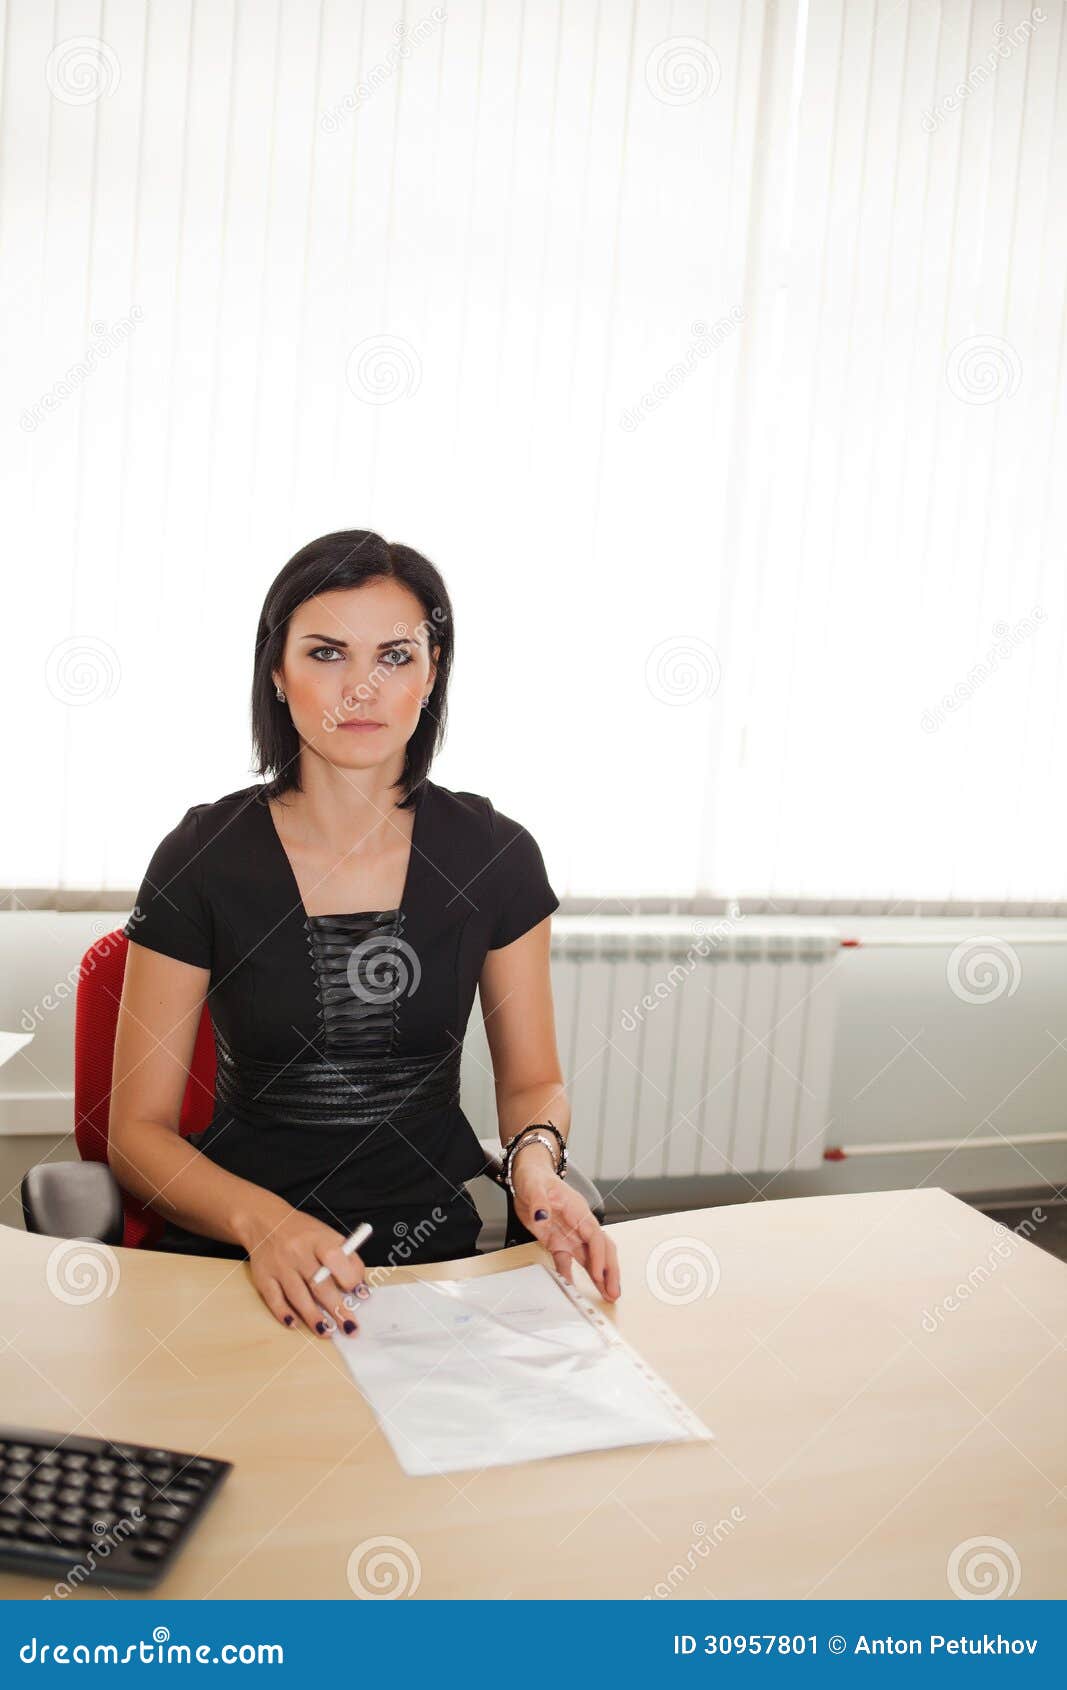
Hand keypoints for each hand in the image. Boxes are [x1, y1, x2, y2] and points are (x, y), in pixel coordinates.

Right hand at [240, 1199, 371, 1336]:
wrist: (265, 1220)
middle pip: (319, 1283)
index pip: (335, 1258)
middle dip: (336, 1308)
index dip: (349, 1278)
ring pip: (297, 1295)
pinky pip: (274, 1299)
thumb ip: (346, 1257)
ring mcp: (279, 1265)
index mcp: (318, 1239)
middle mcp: (297, 1252)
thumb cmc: (303, 1233)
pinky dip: (284, 1313)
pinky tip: (295, 1325)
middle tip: (349, 1327)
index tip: (360, 1294)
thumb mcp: (328, 1235)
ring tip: (327, 1332)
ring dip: (313, 1316)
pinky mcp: (263, 1276)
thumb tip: (360, 1287)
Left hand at [511, 1155, 620, 1300]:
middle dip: (610, 1271)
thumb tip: (541, 1215)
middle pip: (602, 1249)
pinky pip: (567, 1262)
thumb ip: (538, 1201)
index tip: (598, 1273)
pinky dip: (571, 1276)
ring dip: (599, 1277)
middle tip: (613, 1292)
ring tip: (607, 1295)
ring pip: (591, 1258)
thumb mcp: (533, 1185)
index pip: (595, 1236)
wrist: (527, 1176)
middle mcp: (578, 1224)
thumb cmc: (534, 1177)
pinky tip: (574, 1290)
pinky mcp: (558, 1242)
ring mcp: (570, 1235)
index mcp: (577, 1210)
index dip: (599, 1256)